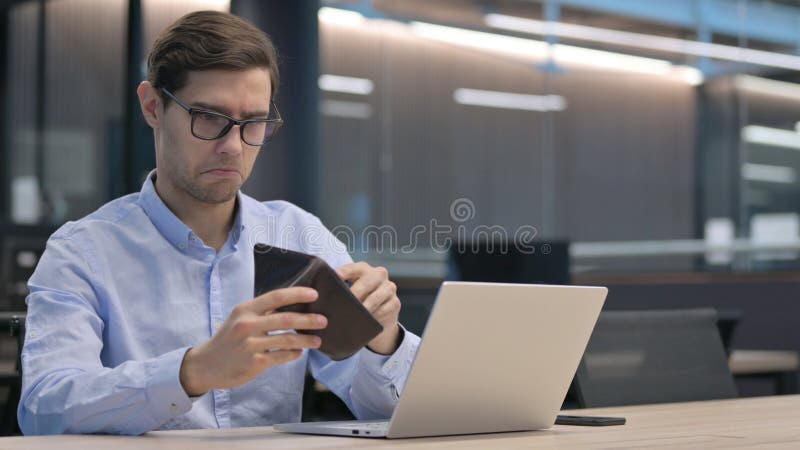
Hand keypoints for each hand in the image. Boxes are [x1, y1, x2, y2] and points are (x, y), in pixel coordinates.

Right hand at [179, 287, 326, 395]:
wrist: (206, 365)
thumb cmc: (228, 339)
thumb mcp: (240, 318)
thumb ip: (262, 312)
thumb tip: (292, 305)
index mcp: (245, 309)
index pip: (276, 296)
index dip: (297, 294)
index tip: (315, 294)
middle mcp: (247, 325)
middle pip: (285, 319)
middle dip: (308, 320)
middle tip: (324, 320)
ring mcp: (250, 345)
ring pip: (286, 340)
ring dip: (305, 340)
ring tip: (317, 340)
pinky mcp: (254, 363)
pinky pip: (281, 357)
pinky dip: (294, 354)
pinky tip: (300, 352)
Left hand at [337, 262, 401, 354]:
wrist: (380, 317)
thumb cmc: (360, 301)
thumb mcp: (351, 292)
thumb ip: (340, 288)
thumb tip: (321, 293)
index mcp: (364, 269)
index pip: (353, 268)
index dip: (344, 272)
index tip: (336, 276)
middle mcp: (379, 274)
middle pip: (366, 282)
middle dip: (354, 295)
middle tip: (342, 306)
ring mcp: (389, 288)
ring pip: (374, 298)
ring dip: (363, 309)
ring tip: (352, 316)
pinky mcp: (395, 303)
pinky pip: (383, 310)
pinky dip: (373, 317)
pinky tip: (365, 322)